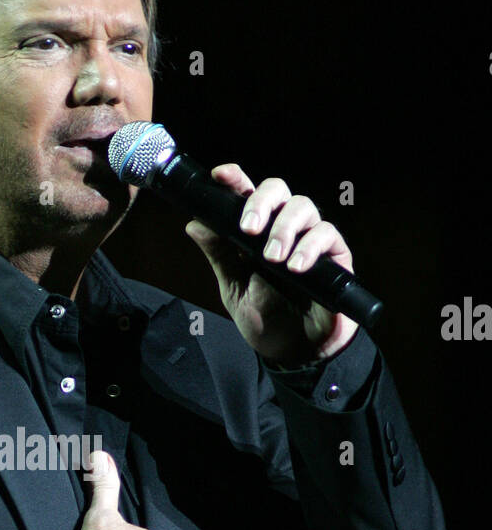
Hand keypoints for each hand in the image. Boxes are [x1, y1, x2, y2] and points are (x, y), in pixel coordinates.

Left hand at [184, 163, 358, 366]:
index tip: (220, 176)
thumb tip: (194, 223)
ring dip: (284, 228)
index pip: (246, 195)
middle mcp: (284, 229)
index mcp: (256, 233)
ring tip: (272, 258)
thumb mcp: (233, 288)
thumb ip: (219, 255)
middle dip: (261, 202)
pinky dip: (309, 247)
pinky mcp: (334, 256)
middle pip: (278, 190)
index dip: (235, 179)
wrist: (294, 353)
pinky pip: (327, 235)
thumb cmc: (265, 318)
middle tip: (249, 229)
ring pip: (303, 207)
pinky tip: (295, 267)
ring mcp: (310, 239)